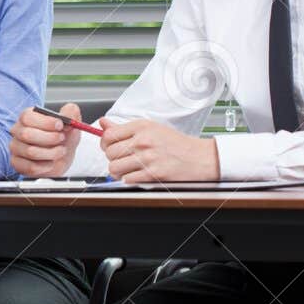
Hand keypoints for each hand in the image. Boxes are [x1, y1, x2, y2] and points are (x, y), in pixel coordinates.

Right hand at [9, 102, 86, 176]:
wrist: (61, 157)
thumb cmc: (62, 138)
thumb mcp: (69, 124)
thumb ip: (71, 113)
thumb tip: (70, 109)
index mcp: (27, 118)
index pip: (27, 117)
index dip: (45, 122)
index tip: (60, 125)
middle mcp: (18, 131)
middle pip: (27, 134)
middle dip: (50, 138)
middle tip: (62, 139)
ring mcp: (16, 148)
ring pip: (30, 152)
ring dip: (51, 153)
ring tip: (60, 151)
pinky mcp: (17, 163)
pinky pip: (30, 167)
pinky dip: (46, 166)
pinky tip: (51, 162)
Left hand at [100, 119, 218, 183]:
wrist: (200, 158)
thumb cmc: (176, 144)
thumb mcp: (151, 128)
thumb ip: (124, 128)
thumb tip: (103, 123)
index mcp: (141, 126)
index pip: (108, 135)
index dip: (105, 144)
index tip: (109, 147)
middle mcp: (143, 140)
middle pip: (109, 152)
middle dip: (112, 159)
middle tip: (121, 160)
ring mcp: (148, 158)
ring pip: (115, 168)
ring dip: (118, 172)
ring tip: (127, 170)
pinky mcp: (153, 174)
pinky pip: (128, 179)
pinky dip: (129, 180)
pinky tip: (138, 176)